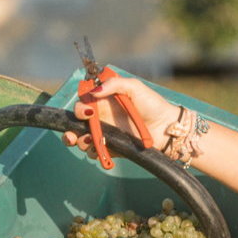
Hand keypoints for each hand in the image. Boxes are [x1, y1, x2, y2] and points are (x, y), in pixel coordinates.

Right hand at [62, 75, 180, 157]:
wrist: (166, 127)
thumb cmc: (152, 104)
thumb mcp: (134, 87)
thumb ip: (114, 84)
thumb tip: (93, 92)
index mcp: (104, 103)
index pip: (83, 105)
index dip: (79, 109)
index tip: (86, 111)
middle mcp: (102, 119)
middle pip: (77, 125)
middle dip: (70, 131)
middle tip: (72, 135)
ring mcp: (107, 134)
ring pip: (84, 140)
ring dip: (80, 143)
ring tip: (87, 142)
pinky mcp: (113, 148)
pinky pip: (97, 152)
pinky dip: (94, 153)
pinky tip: (99, 150)